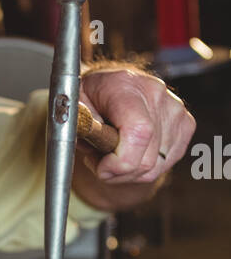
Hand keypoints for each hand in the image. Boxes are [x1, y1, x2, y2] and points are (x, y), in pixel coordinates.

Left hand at [76, 67, 194, 200]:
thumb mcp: (73, 107)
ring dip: (128, 172)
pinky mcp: (185, 123)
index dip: (120, 162)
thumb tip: (87, 140)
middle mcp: (155, 93)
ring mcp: (174, 109)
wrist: (112, 87)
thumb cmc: (91, 99)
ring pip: (154, 167)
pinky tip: (130, 152)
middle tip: (99, 162)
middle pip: (145, 158)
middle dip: (117, 172)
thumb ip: (78, 125)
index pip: (138, 132)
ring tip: (112, 154)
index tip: (101, 168)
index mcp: (125, 85)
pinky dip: (144, 169)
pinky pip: (164, 165)